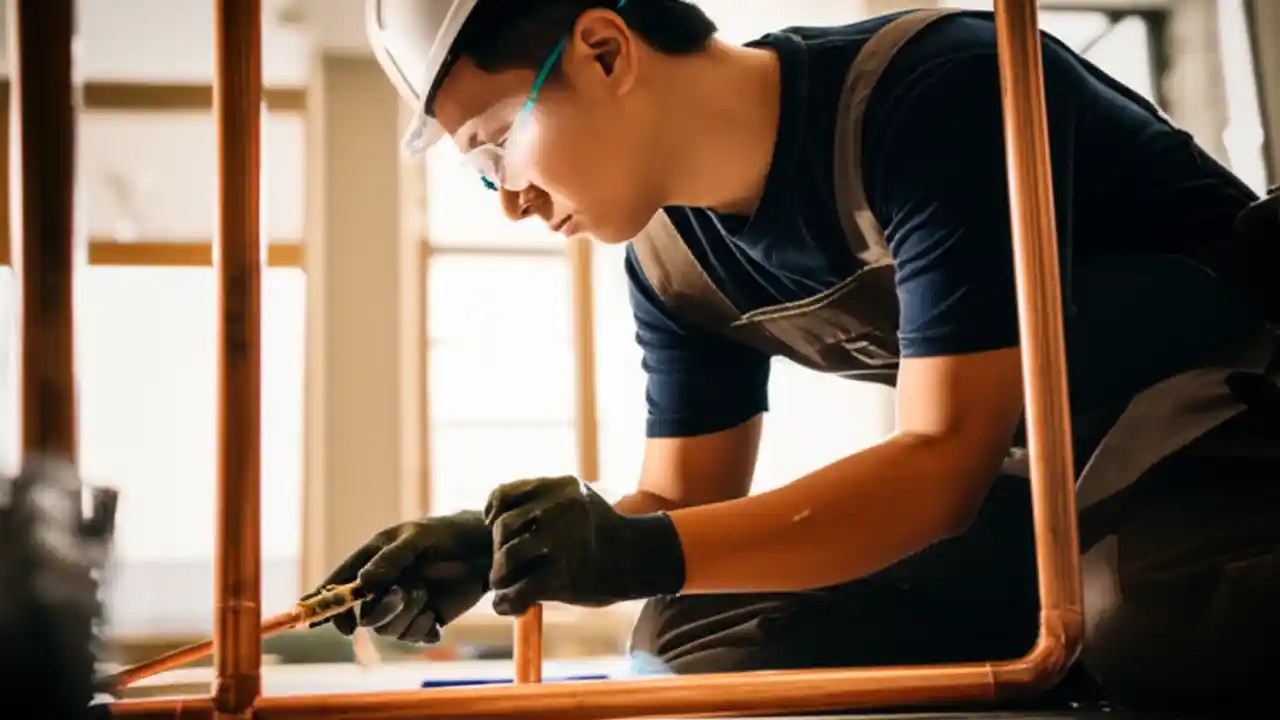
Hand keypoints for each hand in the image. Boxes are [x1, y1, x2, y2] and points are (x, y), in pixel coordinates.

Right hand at [307, 510, 491, 642]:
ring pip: (388, 629)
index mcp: (372, 560)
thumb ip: (391, 559)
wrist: (486, 550)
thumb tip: (362, 585)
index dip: (326, 604)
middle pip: (363, 616)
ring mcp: (403, 605)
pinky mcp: (424, 620)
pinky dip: (423, 629)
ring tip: (426, 592)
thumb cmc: (449, 535)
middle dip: (380, 611)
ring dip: (407, 615)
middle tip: (403, 593)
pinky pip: (412, 637)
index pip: (339, 584)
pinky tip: (435, 614)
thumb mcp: (419, 538)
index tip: (323, 621)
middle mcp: (383, 586)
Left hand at [483, 476, 685, 615]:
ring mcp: (564, 542)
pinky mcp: (566, 577)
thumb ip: (543, 503)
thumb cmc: (603, 532)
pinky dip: (507, 602)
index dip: (493, 512)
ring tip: (503, 585)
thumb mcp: (578, 501)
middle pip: (503, 527)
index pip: (505, 494)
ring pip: (507, 558)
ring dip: (499, 577)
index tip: (493, 526)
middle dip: (497, 550)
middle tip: (503, 566)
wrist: (641, 558)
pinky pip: (520, 591)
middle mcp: (561, 509)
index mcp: (562, 487)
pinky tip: (508, 605)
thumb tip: (495, 519)